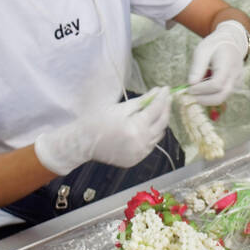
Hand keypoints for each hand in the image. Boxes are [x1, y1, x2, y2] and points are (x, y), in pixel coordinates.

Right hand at [34, 87, 171, 176]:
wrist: (84, 143)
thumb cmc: (99, 121)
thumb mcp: (120, 108)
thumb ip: (141, 102)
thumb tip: (157, 92)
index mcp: (135, 128)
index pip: (156, 109)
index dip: (162, 97)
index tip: (166, 89)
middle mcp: (140, 143)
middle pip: (162, 123)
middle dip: (166, 108)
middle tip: (166, 97)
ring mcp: (139, 153)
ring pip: (158, 135)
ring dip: (160, 122)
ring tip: (158, 110)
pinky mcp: (136, 159)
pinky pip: (151, 145)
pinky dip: (152, 134)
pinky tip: (149, 125)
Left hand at [186, 20, 248, 104]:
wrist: (231, 43)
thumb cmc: (214, 46)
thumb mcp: (202, 51)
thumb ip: (197, 68)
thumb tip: (191, 84)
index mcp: (227, 64)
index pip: (216, 84)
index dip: (201, 89)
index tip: (190, 88)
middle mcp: (236, 75)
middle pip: (221, 96)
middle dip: (204, 99)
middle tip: (191, 95)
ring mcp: (238, 82)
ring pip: (222, 97)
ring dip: (207, 96)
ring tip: (199, 85)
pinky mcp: (237, 86)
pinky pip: (223, 95)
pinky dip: (212, 94)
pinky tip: (206, 84)